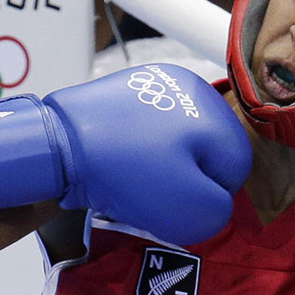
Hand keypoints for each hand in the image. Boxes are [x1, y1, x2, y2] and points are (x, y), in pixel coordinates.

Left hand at [0, 64, 251, 244]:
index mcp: (214, 113)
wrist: (58, 143)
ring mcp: (156, 83)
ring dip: (162, 166)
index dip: (209, 195)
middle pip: (206, 152)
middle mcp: (191, 87)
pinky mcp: (125, 90)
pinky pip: (148, 129)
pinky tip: (119, 161)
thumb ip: (217, 211)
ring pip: (177, 142)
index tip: (175, 203)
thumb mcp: (186, 208)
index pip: (236, 168)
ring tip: (133, 179)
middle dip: (186, 178)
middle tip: (153, 194)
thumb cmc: (125, 174)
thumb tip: (215, 203)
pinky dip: (138, 150)